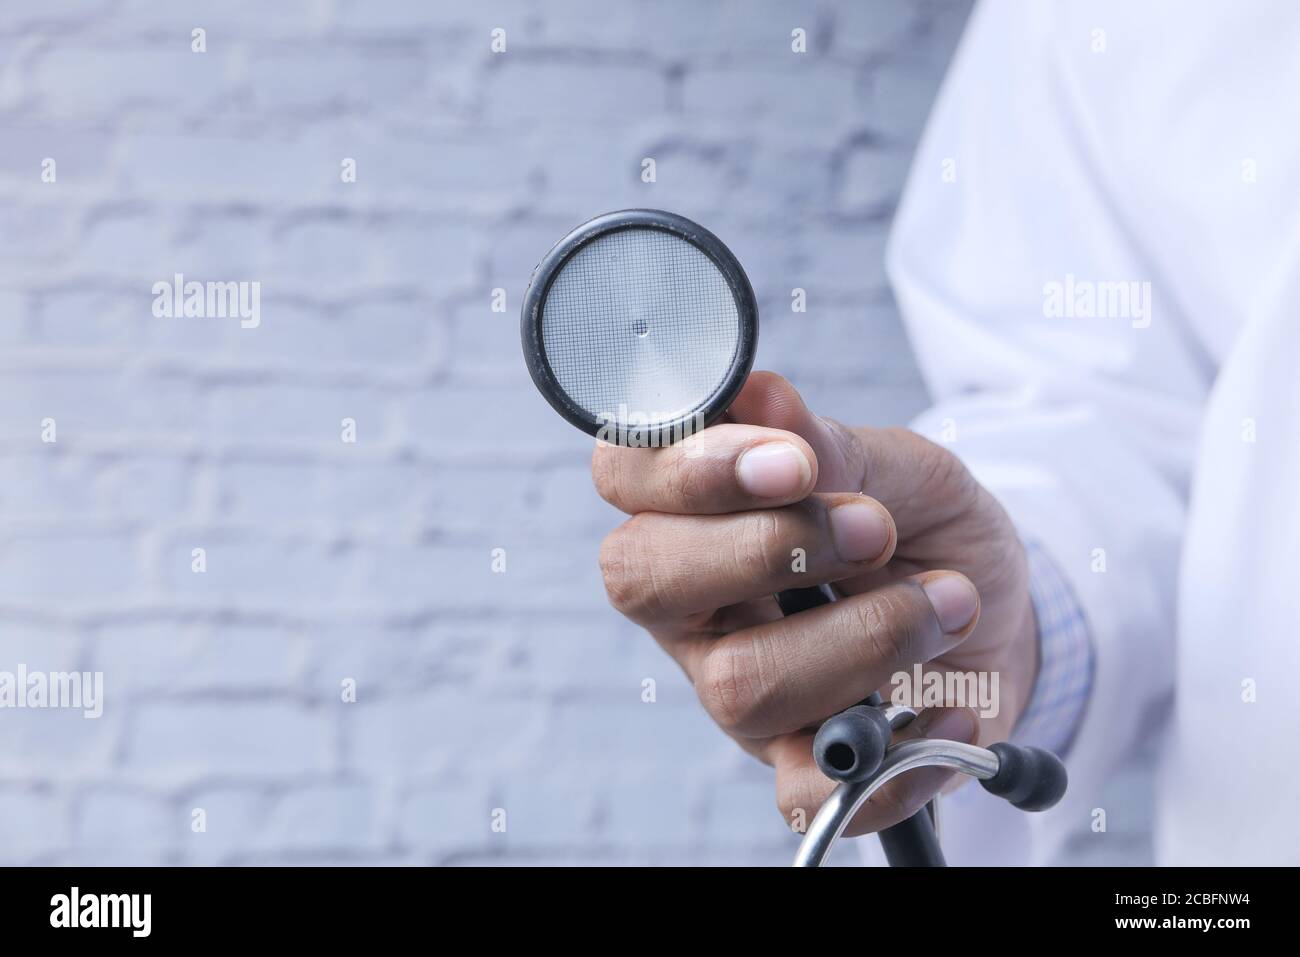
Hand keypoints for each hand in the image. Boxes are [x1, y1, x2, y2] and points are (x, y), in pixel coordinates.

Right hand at [592, 372, 1037, 834]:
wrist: (997, 617)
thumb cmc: (925, 531)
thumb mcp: (905, 470)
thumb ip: (836, 444)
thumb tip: (760, 394)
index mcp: (697, 512)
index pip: (626, 474)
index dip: (690, 467)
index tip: (793, 460)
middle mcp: (695, 605)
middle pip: (643, 580)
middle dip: (763, 548)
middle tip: (871, 529)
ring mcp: (737, 690)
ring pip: (736, 684)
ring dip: (861, 636)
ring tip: (948, 603)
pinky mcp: (800, 766)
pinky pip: (806, 795)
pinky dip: (894, 757)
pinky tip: (949, 709)